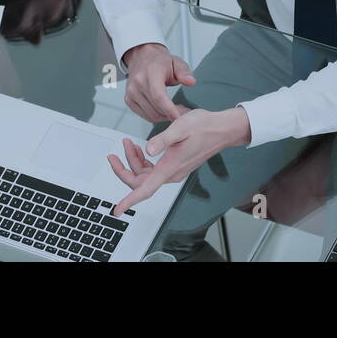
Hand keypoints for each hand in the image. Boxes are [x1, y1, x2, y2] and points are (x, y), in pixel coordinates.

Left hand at [107, 107, 250, 214]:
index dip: (129, 201)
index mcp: (170, 167)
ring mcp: (174, 171)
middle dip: (124, 169)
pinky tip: (141, 149)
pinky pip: (154, 170)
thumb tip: (148, 150)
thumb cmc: (204, 127)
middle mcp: (172, 173)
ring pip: (146, 175)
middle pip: (140, 182)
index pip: (146, 190)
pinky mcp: (176, 166)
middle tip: (114, 155)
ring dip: (133, 162)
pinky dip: (143, 161)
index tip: (117, 210)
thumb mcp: (180, 127)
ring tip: (128, 144)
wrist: (222, 130)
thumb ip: (163, 139)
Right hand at [121, 42, 195, 122]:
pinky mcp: (129, 100)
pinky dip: (156, 117)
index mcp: (151, 72)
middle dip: (171, 115)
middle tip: (183, 112)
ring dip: (164, 117)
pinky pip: (145, 115)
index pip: (158, 96)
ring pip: (151, 115)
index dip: (169, 109)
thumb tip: (191, 81)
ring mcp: (131, 92)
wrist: (141, 57)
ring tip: (175, 110)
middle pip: (156, 109)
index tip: (180, 117)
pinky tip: (164, 110)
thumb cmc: (159, 61)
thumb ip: (184, 72)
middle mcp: (138, 83)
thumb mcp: (177, 62)